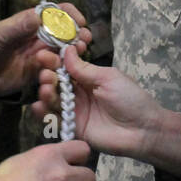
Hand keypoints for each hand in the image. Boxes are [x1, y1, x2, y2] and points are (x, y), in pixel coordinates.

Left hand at [0, 6, 89, 98]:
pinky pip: (51, 75)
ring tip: (74, 60)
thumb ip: (18, 26)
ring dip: (70, 57)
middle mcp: (36, 39)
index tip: (80, 22)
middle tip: (83, 43)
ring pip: (61, 56)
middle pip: (64, 35)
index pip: (56, 14)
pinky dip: (57, 76)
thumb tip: (40, 15)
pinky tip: (57, 77)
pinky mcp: (33, 76)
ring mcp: (36, 58)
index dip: (70, 15)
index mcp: (29, 23)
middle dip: (76, 37)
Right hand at [33, 47, 180, 172]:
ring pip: (53, 100)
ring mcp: (74, 111)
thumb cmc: (130, 99)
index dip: (54, 61)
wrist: (143, 130)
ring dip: (46, 93)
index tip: (44, 55)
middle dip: (48, 76)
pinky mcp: (73, 128)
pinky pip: (55, 119)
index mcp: (87, 78)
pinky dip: (44, 113)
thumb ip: (85, 69)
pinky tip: (38, 106)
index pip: (65, 67)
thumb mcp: (108, 78)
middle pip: (56, 83)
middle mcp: (78, 93)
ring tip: (47, 89)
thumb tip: (66, 50)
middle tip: (46, 74)